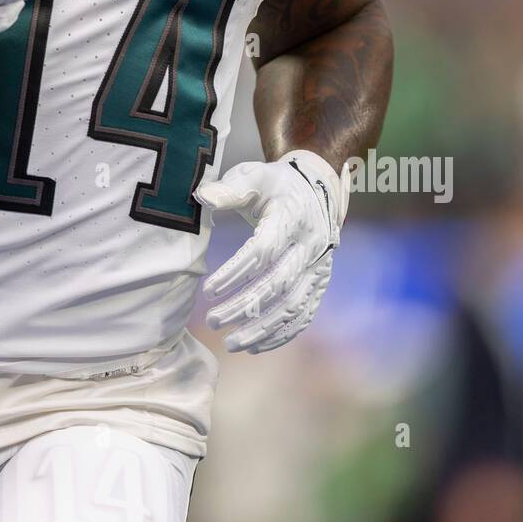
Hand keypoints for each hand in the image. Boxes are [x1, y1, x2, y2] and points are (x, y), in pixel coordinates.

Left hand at [196, 150, 348, 353]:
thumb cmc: (276, 185)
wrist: (318, 189)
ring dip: (262, 328)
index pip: (264, 250)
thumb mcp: (254, 176)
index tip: (208, 290)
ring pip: (293, 305)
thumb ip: (229, 189)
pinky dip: (282, 333)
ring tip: (231, 342)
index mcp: (292, 216)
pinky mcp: (321, 282)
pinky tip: (256, 345)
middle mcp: (310, 245)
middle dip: (244, 307)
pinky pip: (304, 314)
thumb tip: (201, 197)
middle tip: (212, 321)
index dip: (236, 273)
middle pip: (278, 284)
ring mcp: (319, 267)